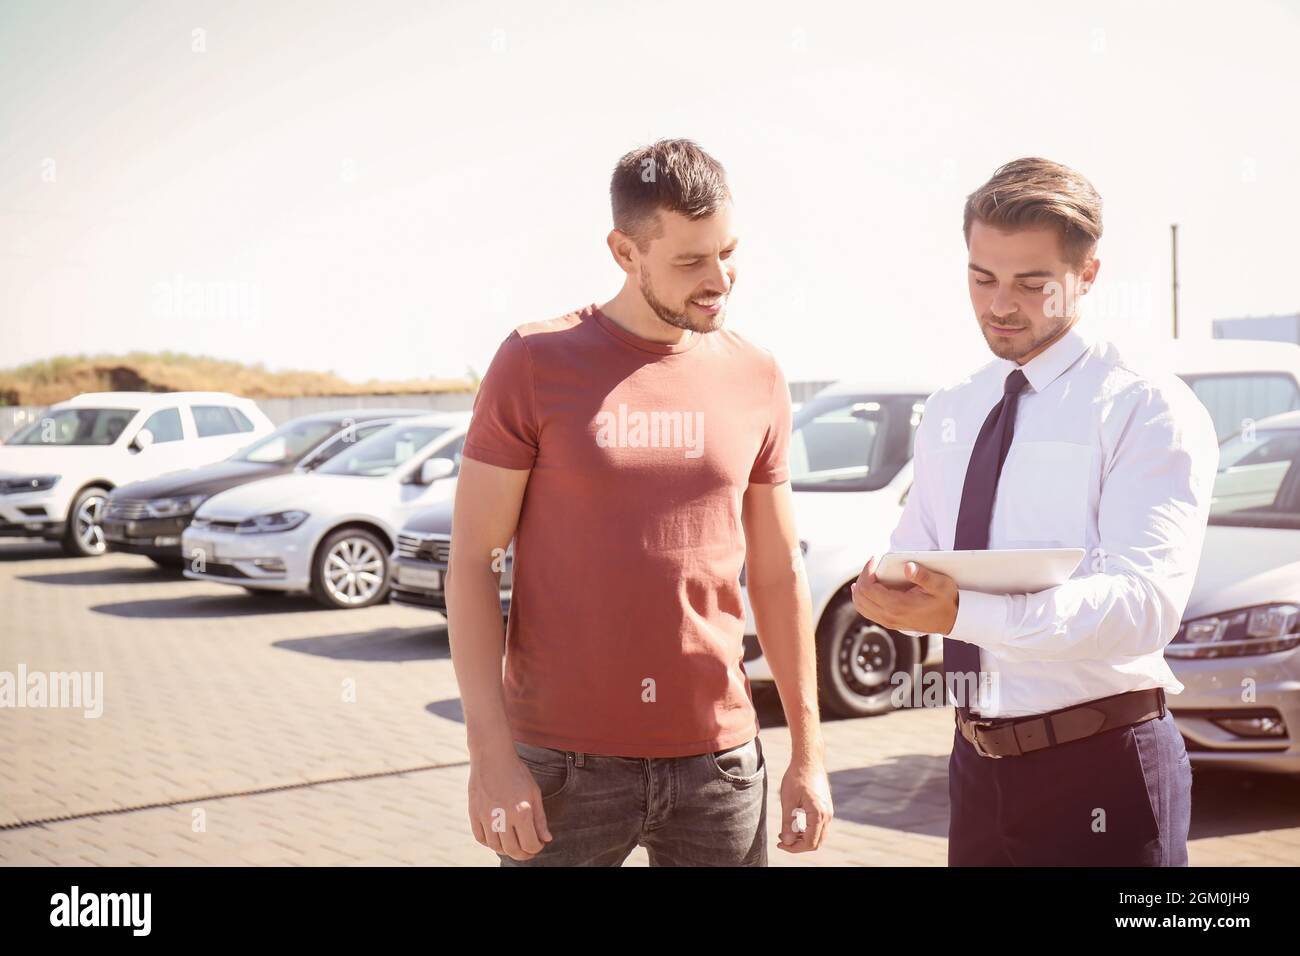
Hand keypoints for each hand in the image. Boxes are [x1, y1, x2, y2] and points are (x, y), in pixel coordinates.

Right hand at [467, 746, 552, 861]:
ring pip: (496, 847)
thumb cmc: (517, 772)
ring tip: (513, 844)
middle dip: (523, 854)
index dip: (536, 848)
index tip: (538, 845)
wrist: (492, 756)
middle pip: (513, 850)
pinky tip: (497, 838)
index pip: (530, 844)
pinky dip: (489, 843)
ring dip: (506, 850)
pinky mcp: (474, 813)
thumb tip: (546, 839)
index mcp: (522, 812)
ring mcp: (486, 817)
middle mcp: (503, 817)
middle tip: (527, 851)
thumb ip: (540, 819)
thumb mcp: (534, 793)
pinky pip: (481, 838)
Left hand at [777, 755, 832, 851]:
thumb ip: (787, 823)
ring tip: (786, 833)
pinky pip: (820, 827)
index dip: (794, 848)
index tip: (780, 844)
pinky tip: (794, 826)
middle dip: (799, 845)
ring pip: (819, 835)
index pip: (809, 843)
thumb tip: (787, 842)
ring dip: (803, 838)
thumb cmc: (796, 777)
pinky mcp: (827, 808)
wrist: (808, 760)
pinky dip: (808, 831)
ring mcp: (829, 812)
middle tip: (782, 840)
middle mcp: (827, 815)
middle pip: (816, 842)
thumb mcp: (787, 800)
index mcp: (818, 813)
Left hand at [850, 555, 958, 634]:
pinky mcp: (890, 622)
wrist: (952, 620)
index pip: (869, 588)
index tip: (874, 559)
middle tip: (871, 565)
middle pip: (861, 597)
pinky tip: (867, 588)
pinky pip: (868, 611)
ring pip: (861, 606)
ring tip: (866, 574)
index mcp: (898, 606)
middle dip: (862, 577)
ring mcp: (888, 621)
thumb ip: (924, 575)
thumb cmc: (947, 600)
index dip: (867, 571)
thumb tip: (908, 567)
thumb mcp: (940, 584)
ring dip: (860, 589)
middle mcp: (889, 616)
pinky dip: (863, 599)